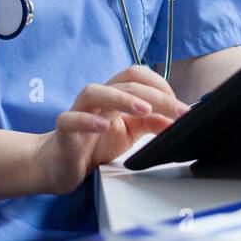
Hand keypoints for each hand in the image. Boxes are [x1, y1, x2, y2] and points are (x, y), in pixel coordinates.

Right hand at [30, 65, 188, 195]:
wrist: (60, 165)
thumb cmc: (94, 143)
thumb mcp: (130, 133)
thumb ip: (151, 123)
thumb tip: (176, 120)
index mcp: (113, 96)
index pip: (136, 76)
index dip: (160, 85)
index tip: (180, 106)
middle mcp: (97, 99)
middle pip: (124, 84)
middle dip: (155, 95)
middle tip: (177, 111)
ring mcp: (78, 112)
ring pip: (95, 92)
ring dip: (122, 98)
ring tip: (144, 110)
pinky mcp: (64, 131)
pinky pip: (71, 119)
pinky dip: (88, 121)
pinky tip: (104, 126)